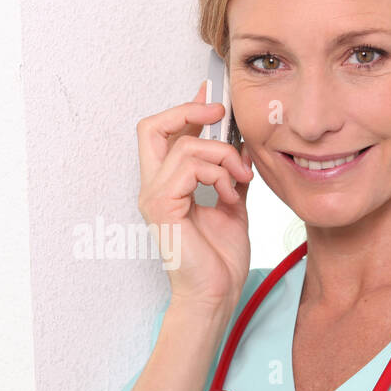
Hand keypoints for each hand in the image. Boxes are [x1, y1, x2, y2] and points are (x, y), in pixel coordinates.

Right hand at [136, 79, 253, 312]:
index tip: (213, 96)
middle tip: (219, 113)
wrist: (215, 294)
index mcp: (167, 185)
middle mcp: (153, 188)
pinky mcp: (163, 207)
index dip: (186, 108)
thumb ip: (228, 173)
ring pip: (185, 146)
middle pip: (151, 127)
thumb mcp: (231, 203)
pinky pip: (189, 167)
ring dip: (222, 157)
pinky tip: (229, 195)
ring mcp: (154, 197)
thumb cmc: (219, 259)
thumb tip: (237, 144)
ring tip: (239, 180)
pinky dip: (217, 174)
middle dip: (188, 110)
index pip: (164, 133)